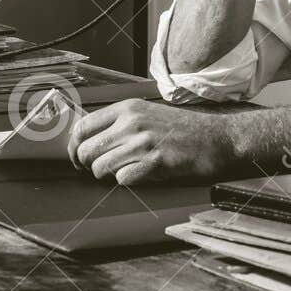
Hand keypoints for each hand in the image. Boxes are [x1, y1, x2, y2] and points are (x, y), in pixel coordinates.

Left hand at [68, 99, 236, 185]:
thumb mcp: (147, 114)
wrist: (216, 138)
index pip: (82, 127)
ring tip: (123, 171)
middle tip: (98, 171)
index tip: (78, 158)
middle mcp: (132, 122)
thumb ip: (119, 123)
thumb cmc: (181, 130)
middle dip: (87, 165)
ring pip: (100, 167)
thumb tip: (89, 140)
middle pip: (86, 150)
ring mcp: (143, 142)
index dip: (74, 147)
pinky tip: (141, 175)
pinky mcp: (156, 161)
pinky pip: (122, 179)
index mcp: (127, 108)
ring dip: (107, 176)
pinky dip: (128, 181)